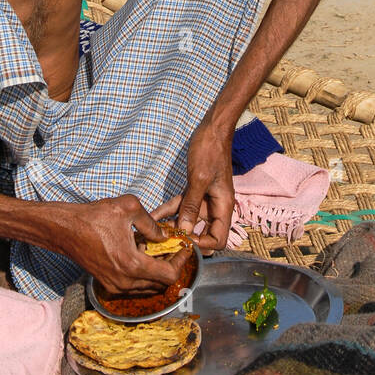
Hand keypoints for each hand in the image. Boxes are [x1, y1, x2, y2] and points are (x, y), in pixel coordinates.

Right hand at [49, 194, 192, 295]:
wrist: (66, 230)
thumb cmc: (95, 217)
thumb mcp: (129, 208)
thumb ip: (152, 223)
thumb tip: (165, 235)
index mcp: (132, 265)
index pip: (169, 275)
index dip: (181, 262)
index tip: (186, 248)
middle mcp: (125, 281)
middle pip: (161, 284)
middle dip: (170, 266)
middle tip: (173, 248)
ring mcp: (116, 286)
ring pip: (148, 287)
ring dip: (157, 271)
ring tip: (156, 250)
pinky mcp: (108, 285)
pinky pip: (135, 286)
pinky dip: (143, 274)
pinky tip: (140, 254)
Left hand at [153, 119, 233, 250]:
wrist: (211, 129)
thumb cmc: (210, 151)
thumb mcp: (199, 179)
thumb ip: (191, 206)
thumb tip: (184, 232)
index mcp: (223, 207)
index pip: (218, 239)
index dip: (203, 245)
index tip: (184, 242)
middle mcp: (215, 207)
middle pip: (202, 233)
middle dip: (184, 239)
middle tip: (164, 243)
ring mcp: (204, 199)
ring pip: (187, 220)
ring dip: (172, 226)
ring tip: (152, 233)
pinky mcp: (193, 191)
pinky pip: (180, 205)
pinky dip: (167, 210)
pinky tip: (151, 216)